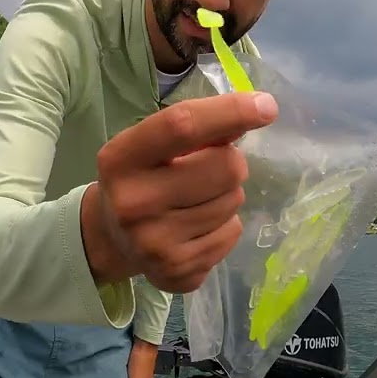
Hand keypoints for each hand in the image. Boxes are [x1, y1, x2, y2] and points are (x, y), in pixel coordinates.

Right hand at [84, 91, 278, 292]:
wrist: (110, 238)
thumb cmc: (141, 176)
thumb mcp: (152, 144)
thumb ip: (197, 127)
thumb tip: (256, 111)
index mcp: (121, 159)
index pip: (182, 126)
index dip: (229, 112)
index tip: (266, 106)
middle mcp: (134, 202)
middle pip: (226, 167)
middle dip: (230, 162)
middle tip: (210, 169)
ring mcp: (155, 243)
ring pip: (233, 202)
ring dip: (226, 195)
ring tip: (196, 200)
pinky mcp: (177, 271)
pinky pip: (231, 233)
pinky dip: (224, 225)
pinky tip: (196, 227)